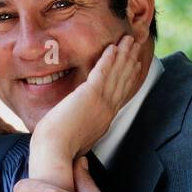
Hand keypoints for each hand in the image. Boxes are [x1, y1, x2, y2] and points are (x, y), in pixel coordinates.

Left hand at [31, 36, 143, 159]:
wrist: (54, 152)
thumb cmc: (58, 148)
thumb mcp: (76, 135)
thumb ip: (82, 126)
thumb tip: (77, 125)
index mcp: (104, 119)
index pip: (121, 93)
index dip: (129, 77)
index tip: (135, 65)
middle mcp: (107, 110)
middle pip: (123, 80)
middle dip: (130, 61)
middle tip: (136, 45)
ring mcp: (101, 103)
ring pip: (116, 74)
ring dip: (124, 54)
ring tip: (129, 39)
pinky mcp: (90, 96)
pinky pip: (102, 72)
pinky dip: (108, 59)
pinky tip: (113, 47)